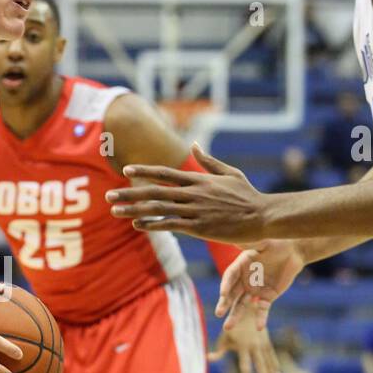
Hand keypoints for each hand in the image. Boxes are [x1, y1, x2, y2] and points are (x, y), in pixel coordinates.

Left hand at [106, 143, 268, 244]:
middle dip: (129, 192)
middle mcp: (193, 193)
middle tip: (109, 194)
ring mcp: (195, 211)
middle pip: (154, 191)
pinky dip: (152, 224)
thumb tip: (194, 144)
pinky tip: (137, 225)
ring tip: (115, 210)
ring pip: (158, 209)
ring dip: (134, 209)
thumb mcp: (230, 172)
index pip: (165, 173)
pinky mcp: (199, 228)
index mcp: (199, 179)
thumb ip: (208, 160)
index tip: (126, 169)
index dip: (144, 171)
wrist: (264, 215)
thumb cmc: (248, 195)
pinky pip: (170, 226)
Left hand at [208, 308, 281, 372]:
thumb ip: (218, 350)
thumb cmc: (231, 326)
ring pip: (269, 362)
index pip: (245, 362)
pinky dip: (275, 367)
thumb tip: (207, 358)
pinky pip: (272, 357)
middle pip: (261, 364)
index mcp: (243, 346)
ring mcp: (262, 344)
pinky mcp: (267, 342)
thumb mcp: (224, 338)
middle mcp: (254, 346)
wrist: (248, 309)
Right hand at [215, 240, 304, 331]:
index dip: (226, 285)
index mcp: (240, 265)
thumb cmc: (278, 243)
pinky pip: (262, 309)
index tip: (223, 294)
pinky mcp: (267, 297)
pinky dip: (260, 318)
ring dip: (235, 315)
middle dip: (225, 303)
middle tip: (219, 313)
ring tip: (227, 327)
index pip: (230, 276)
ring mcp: (255, 289)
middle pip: (232, 293)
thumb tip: (236, 239)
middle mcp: (244, 279)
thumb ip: (251, 243)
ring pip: (242, 305)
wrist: (294, 252)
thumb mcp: (264, 242)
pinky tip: (258, 327)